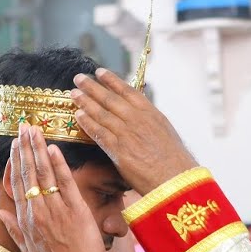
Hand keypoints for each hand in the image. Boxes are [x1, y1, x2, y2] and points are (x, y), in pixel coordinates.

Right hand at [0, 124, 106, 251]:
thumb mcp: (29, 250)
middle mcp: (37, 212)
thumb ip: (14, 229)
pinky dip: (58, 165)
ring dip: (38, 149)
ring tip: (34, 129)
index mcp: (26, 219)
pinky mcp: (75, 211)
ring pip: (43, 174)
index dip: (16, 160)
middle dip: (24, 147)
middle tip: (23, 125)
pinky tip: (53, 148)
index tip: (15, 142)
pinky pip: (64, 183)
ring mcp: (55, 211)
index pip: (18, 183)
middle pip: (27, 173)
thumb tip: (1, 213)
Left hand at [70, 68, 197, 193]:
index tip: (99, 71)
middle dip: (92, 87)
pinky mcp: (118, 150)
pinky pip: (99, 132)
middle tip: (78, 78)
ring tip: (74, 93)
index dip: (111, 80)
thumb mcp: (165, 131)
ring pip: (101, 113)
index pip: (127, 90)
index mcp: (151, 113)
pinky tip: (78, 115)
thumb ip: (150, 120)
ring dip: (85, 102)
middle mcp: (137, 119)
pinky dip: (87, 123)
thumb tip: (140, 114)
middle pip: (110, 98)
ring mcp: (127, 134)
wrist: (176, 179)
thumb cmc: (175, 160)